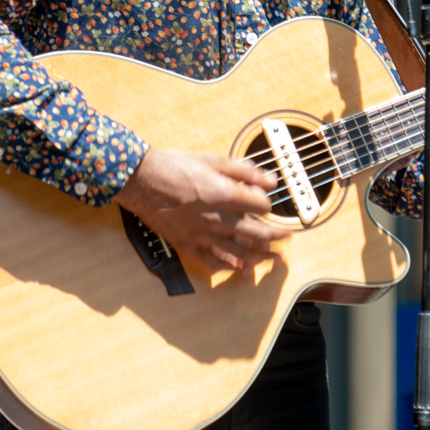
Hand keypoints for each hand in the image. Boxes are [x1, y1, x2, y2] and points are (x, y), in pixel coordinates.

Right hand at [115, 148, 282, 274]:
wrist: (142, 180)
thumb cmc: (176, 166)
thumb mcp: (214, 160)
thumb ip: (245, 171)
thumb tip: (270, 180)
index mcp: (225, 196)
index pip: (262, 207)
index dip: (269, 204)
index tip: (268, 203)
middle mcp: (217, 219)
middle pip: (257, 234)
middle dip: (276, 236)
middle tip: (287, 237)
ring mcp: (202, 235)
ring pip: (239, 253)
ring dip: (261, 257)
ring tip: (274, 259)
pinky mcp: (187, 245)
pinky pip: (213, 262)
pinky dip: (230, 267)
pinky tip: (242, 269)